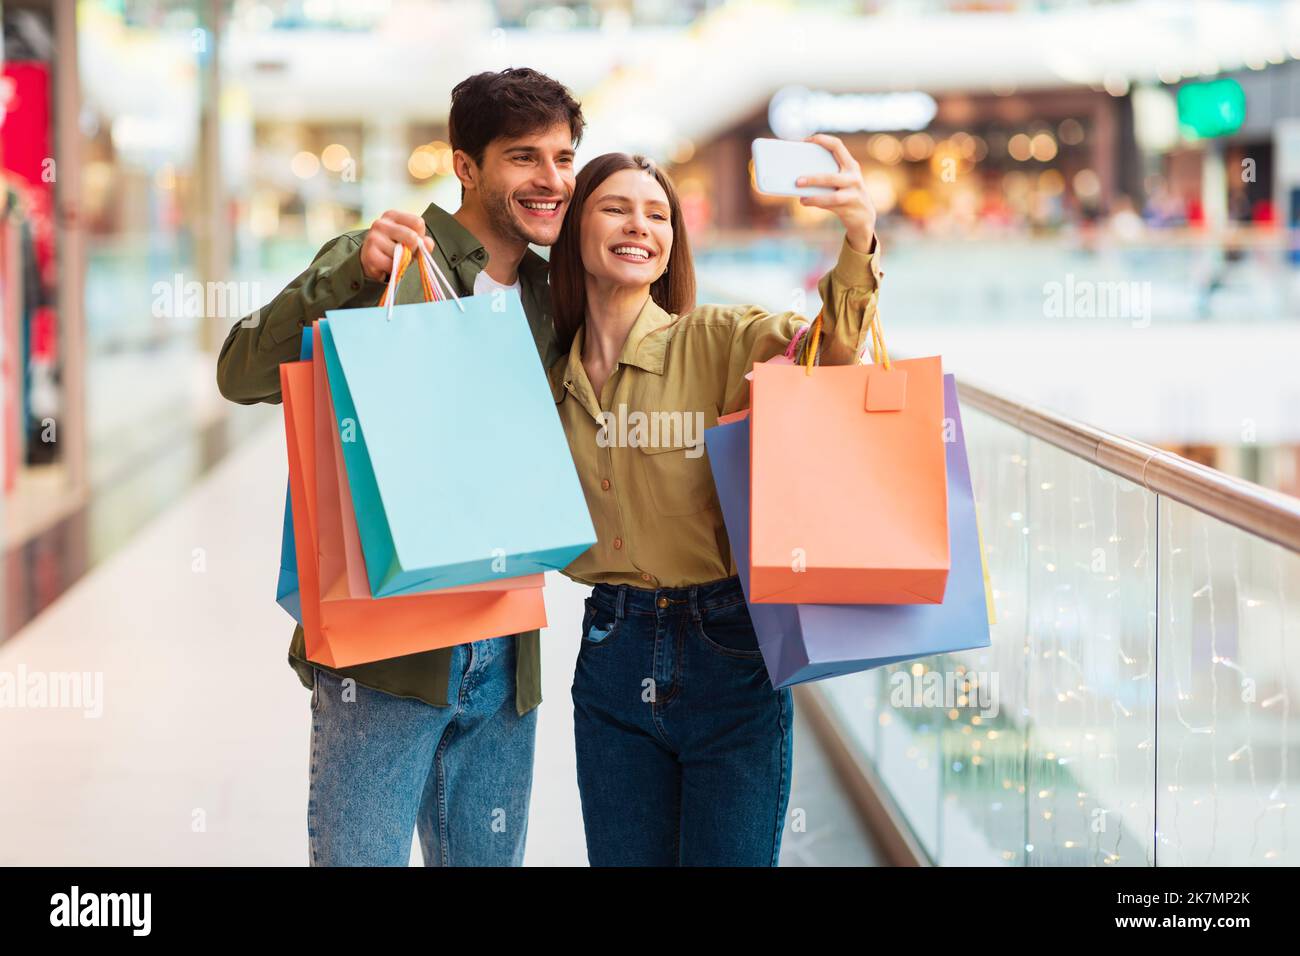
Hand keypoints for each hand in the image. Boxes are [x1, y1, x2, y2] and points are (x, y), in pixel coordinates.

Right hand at [359, 210, 434, 282]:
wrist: (371, 261)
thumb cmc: (393, 247)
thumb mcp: (410, 241)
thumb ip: (422, 242)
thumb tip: (427, 244)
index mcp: (392, 216)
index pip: (418, 223)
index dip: (420, 236)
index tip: (412, 241)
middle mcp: (381, 223)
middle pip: (412, 237)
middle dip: (412, 249)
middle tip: (404, 252)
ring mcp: (374, 238)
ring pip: (403, 253)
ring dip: (403, 260)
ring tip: (394, 258)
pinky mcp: (370, 255)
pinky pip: (393, 265)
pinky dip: (394, 269)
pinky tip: (387, 264)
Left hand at [795, 134, 876, 252]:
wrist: (864, 216)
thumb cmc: (846, 194)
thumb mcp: (842, 181)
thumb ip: (828, 174)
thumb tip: (799, 174)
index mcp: (851, 165)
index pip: (837, 145)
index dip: (821, 140)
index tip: (806, 141)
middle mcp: (854, 177)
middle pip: (830, 177)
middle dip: (812, 179)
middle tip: (797, 180)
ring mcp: (853, 194)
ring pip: (831, 195)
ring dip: (814, 197)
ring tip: (801, 196)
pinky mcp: (850, 208)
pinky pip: (830, 205)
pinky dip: (816, 202)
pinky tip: (805, 201)